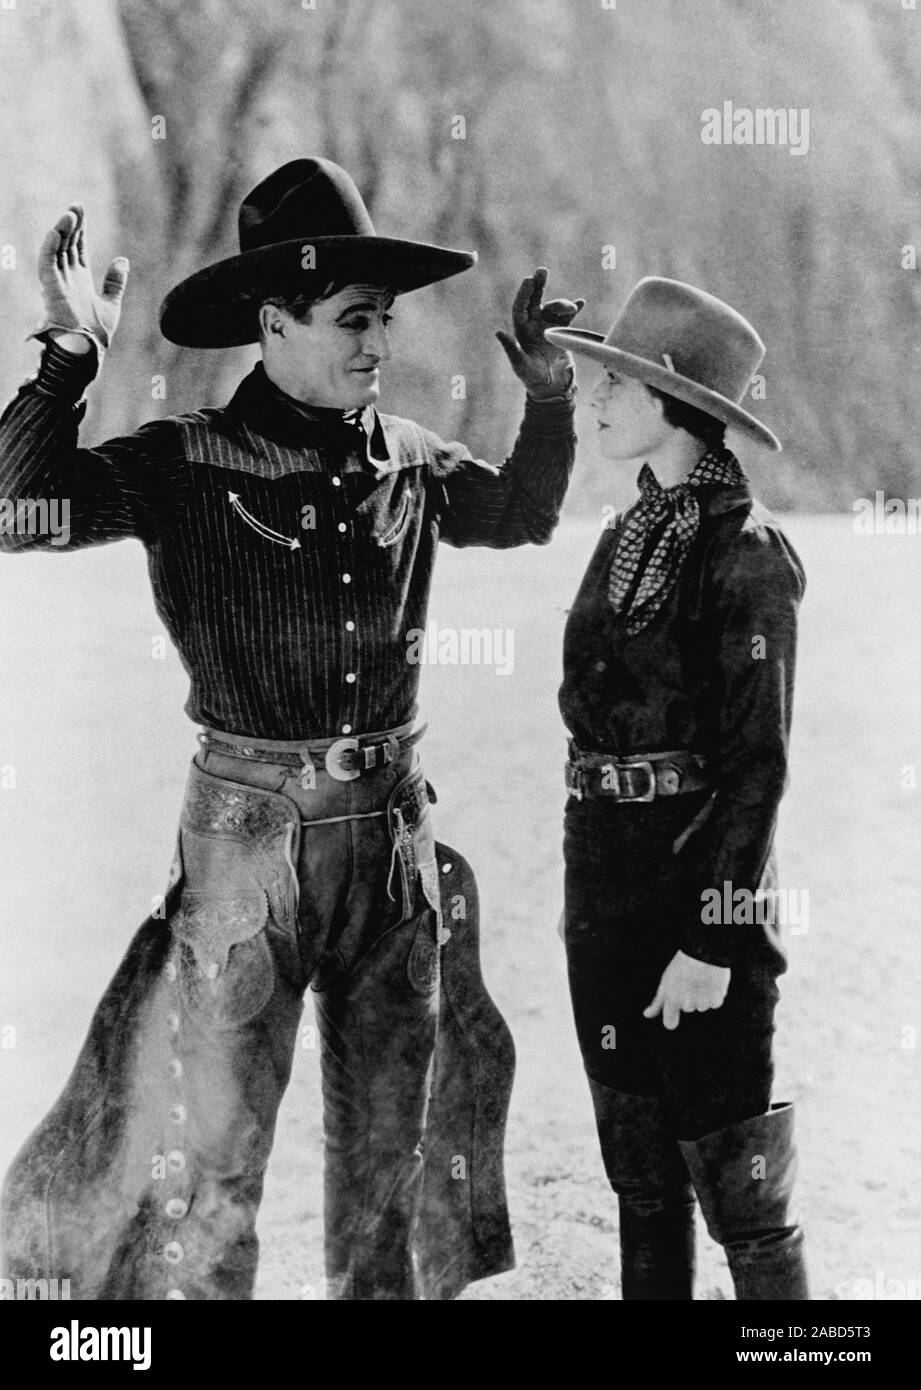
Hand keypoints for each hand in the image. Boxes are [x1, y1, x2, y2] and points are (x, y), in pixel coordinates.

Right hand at [37, 205, 128, 350]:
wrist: (88, 350)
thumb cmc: (97, 333)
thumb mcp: (111, 303)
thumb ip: (115, 282)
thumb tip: (123, 259)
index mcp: (79, 279)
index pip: (76, 247)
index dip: (79, 229)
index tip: (81, 211)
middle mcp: (67, 278)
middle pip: (66, 244)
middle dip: (71, 224)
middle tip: (76, 205)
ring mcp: (58, 283)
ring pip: (56, 250)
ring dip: (61, 231)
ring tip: (70, 213)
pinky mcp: (51, 289)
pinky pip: (47, 264)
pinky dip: (49, 247)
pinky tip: (56, 231)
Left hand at [496, 266, 582, 399]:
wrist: (552, 388)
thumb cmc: (533, 379)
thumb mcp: (520, 365)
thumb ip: (511, 349)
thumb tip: (498, 332)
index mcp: (521, 332)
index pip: (520, 308)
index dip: (524, 294)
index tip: (529, 280)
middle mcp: (533, 326)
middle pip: (535, 301)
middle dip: (538, 286)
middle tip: (542, 271)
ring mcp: (548, 328)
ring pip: (554, 308)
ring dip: (561, 304)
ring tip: (571, 308)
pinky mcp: (563, 333)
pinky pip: (568, 317)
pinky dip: (574, 309)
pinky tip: (581, 303)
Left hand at [643, 950, 729, 1030]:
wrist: (704, 951)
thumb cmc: (682, 966)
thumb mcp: (666, 982)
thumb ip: (658, 1002)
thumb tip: (646, 1015)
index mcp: (671, 999)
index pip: (669, 1023)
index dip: (672, 1018)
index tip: (673, 1013)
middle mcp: (686, 1004)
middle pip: (688, 1009)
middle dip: (689, 997)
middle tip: (690, 980)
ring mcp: (702, 1003)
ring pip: (702, 1006)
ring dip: (703, 995)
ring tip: (702, 978)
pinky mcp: (716, 1000)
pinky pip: (715, 1003)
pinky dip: (715, 994)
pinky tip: (712, 981)